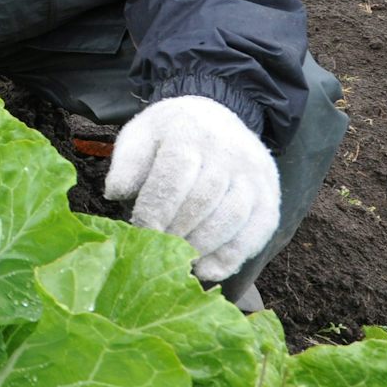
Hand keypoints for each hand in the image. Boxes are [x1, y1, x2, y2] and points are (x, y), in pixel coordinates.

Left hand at [104, 95, 278, 281]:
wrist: (218, 116)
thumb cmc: (170, 135)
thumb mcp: (141, 135)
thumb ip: (127, 163)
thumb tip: (116, 194)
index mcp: (189, 133)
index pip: (174, 175)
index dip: (156, 209)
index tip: (140, 232)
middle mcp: (228, 152)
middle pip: (203, 200)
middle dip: (176, 231)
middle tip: (157, 251)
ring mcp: (254, 175)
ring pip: (232, 217)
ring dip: (202, 246)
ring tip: (179, 260)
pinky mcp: (270, 196)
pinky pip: (257, 231)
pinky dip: (232, 256)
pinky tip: (207, 269)